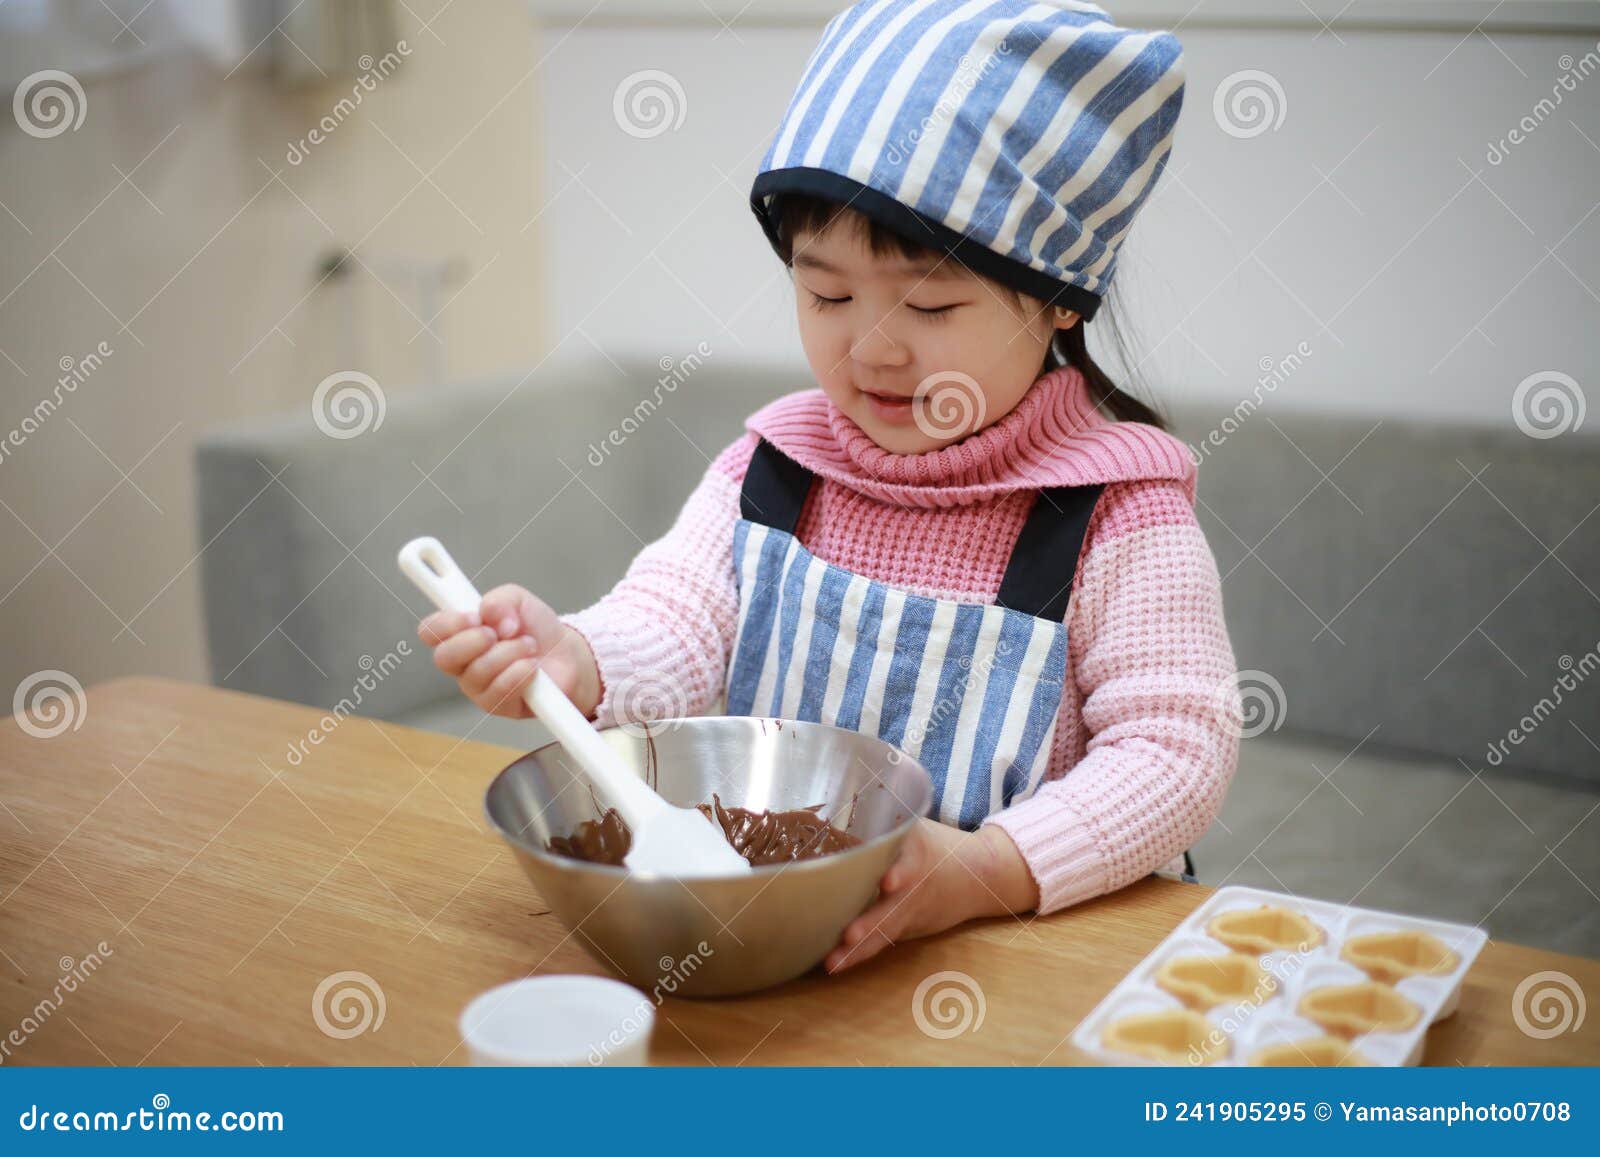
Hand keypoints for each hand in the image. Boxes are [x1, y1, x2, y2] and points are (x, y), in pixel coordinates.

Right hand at [417, 583, 601, 719]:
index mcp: (459, 634)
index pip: (430, 631)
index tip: (473, 616)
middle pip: (444, 658)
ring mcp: (477, 688)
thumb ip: (500, 600)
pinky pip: (500, 691)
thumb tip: (488, 613)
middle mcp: (462, 663)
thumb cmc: (536, 629)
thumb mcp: (519, 601)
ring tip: (529, 644)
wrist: (567, 655)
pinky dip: (520, 673)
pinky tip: (532, 666)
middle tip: (500, 632)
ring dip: (509, 652)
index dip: (446, 624)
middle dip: (474, 641)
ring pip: (477, 672)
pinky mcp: (498, 706)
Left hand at [823, 819, 1038, 973]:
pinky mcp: (911, 926)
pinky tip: (836, 965)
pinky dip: (860, 953)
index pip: (911, 862)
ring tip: (833, 961)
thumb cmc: (935, 844)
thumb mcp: (914, 827)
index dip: (901, 873)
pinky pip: (884, 940)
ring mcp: (915, 908)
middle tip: (848, 935)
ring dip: (858, 948)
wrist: (981, 873)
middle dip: (871, 923)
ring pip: (886, 930)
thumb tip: (826, 819)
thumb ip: (880, 825)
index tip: (888, 882)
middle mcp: (918, 883)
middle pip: (895, 906)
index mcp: (920, 851)